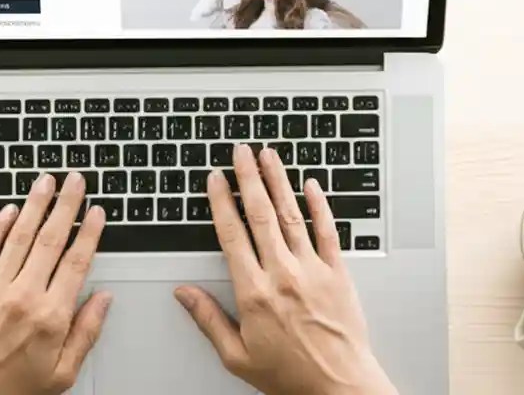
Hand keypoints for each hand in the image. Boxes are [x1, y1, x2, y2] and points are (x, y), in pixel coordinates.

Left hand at [0, 172, 110, 394]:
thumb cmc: (13, 390)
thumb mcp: (63, 374)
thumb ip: (87, 333)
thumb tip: (103, 300)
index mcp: (51, 317)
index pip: (77, 262)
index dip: (89, 232)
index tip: (97, 213)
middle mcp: (23, 297)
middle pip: (50, 240)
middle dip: (66, 206)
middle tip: (76, 182)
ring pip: (19, 237)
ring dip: (35, 205)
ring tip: (46, 182)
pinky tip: (9, 210)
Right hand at [174, 145, 397, 394]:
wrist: (339, 387)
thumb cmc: (290, 375)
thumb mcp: (237, 355)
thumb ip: (208, 319)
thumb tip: (184, 294)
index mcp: (254, 292)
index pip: (232, 235)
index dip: (220, 202)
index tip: (215, 180)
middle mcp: (282, 274)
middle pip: (260, 214)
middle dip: (247, 178)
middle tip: (240, 152)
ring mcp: (312, 270)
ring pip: (292, 214)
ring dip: (278, 181)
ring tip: (269, 156)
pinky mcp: (338, 273)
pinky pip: (327, 231)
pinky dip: (319, 205)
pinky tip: (311, 184)